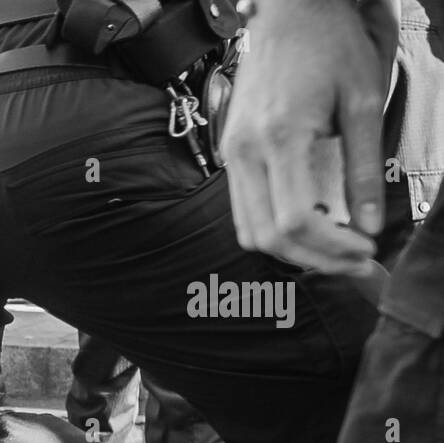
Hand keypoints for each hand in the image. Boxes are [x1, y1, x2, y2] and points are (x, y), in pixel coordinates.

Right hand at [223, 0, 398, 274]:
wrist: (289, 13)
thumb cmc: (328, 46)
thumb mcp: (364, 103)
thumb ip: (364, 168)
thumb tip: (368, 223)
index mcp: (280, 136)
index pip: (294, 219)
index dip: (330, 247)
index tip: (362, 251)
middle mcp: (246, 150)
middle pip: (267, 235)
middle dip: (312, 258)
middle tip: (352, 260)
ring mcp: (231, 153)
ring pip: (249, 230)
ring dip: (291, 250)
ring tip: (332, 248)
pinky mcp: (230, 153)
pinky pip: (244, 210)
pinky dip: (274, 229)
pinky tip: (309, 223)